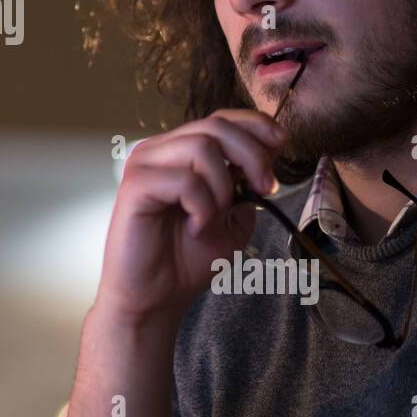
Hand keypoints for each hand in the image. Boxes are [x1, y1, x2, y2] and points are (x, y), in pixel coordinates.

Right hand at [93, 109, 287, 327]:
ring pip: (201, 147)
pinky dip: (202, 206)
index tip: (282, 146)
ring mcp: (143, 165)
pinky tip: (196, 227)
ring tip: (215, 218)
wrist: (156, 298)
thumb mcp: (232, 216)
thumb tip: (266, 150)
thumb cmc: (186, 259)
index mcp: (179, 152)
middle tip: (263, 189)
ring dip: (222, 186)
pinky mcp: (134, 187)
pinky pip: (184, 180)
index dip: (256, 125)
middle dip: (252, 156)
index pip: (220, 118)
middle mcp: (158, 150)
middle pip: (215, 126)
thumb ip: (244, 183)